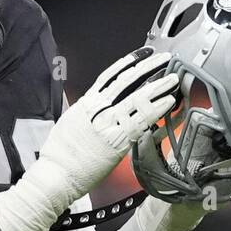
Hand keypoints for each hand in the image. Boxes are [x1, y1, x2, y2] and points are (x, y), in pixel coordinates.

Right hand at [0, 49, 179, 230]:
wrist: (57, 175)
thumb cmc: (60, 156)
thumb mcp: (70, 124)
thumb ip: (86, 114)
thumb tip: (95, 109)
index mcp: (87, 103)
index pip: (111, 76)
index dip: (129, 62)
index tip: (142, 55)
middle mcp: (99, 109)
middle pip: (128, 81)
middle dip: (149, 67)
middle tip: (165, 59)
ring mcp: (110, 124)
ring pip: (138, 98)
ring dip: (159, 86)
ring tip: (173, 79)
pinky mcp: (119, 141)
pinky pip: (143, 121)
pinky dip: (157, 109)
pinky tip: (169, 102)